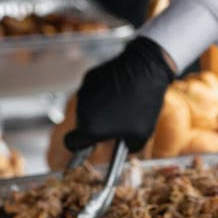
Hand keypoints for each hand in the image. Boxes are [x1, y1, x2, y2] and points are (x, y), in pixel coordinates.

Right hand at [64, 36, 174, 153]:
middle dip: (96, 126)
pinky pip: (93, 92)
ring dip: (100, 110)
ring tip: (122, 104)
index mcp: (90, 128)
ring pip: (87, 108)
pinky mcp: (90, 77)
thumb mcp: (141, 135)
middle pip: (83, 125)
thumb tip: (123, 148)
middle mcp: (82, 110)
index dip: (80, 146)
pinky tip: (119, 91)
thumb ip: (127, 147)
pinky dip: (103, 94)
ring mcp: (84, 91)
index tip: (89, 144)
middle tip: (116, 124)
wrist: (145, 69)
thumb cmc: (143, 103)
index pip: (72, 142)